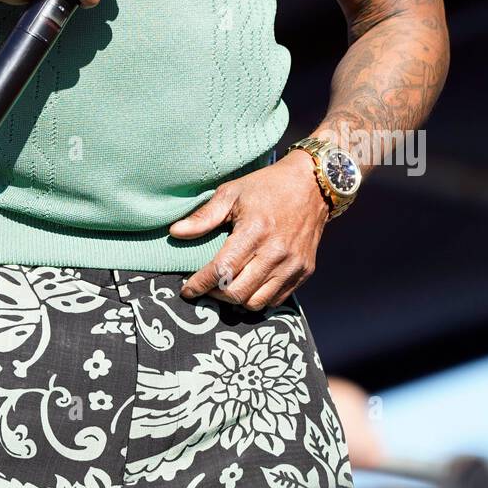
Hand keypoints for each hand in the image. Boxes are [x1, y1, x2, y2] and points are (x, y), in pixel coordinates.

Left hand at [169, 151, 330, 309]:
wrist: (311, 185)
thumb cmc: (266, 186)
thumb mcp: (231, 192)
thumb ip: (204, 217)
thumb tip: (175, 232)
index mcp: (255, 231)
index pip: (221, 270)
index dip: (200, 284)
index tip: (187, 289)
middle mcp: (276, 252)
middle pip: (238, 293)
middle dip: (215, 295)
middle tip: (205, 287)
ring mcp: (293, 265)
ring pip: (257, 302)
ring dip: (236, 300)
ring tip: (224, 288)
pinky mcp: (305, 271)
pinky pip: (277, 299)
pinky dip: (258, 298)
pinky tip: (248, 285)